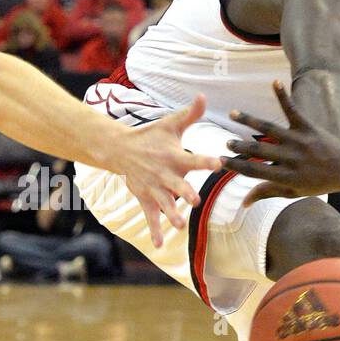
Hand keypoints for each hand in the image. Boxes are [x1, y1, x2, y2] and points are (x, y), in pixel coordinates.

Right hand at [113, 94, 223, 247]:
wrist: (119, 149)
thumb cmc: (150, 136)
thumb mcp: (170, 124)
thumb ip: (191, 113)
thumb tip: (204, 95)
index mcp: (174, 156)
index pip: (193, 158)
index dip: (206, 160)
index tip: (220, 162)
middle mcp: (164, 174)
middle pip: (177, 185)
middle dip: (185, 192)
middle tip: (194, 200)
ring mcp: (154, 189)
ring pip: (164, 204)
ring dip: (171, 215)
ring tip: (179, 224)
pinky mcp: (146, 199)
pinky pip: (151, 217)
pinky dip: (155, 231)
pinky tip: (161, 245)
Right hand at [225, 81, 339, 203]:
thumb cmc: (316, 183)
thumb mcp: (292, 192)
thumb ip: (266, 192)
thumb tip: (243, 203)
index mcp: (285, 176)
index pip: (254, 171)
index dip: (236, 166)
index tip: (220, 161)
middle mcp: (290, 158)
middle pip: (259, 151)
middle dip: (240, 147)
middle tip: (226, 142)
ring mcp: (299, 141)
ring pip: (269, 129)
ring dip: (250, 121)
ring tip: (233, 113)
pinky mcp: (307, 127)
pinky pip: (293, 110)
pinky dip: (283, 96)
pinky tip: (274, 82)